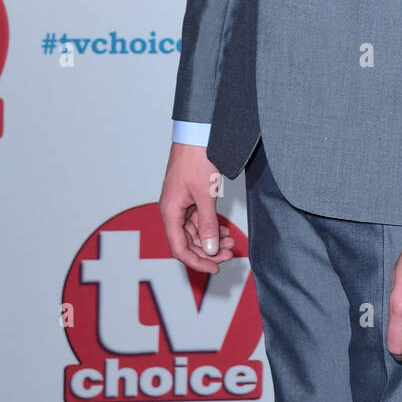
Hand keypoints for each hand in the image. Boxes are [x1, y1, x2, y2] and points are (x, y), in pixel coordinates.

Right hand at [159, 142, 234, 273]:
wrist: (197, 133)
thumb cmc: (197, 158)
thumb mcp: (205, 194)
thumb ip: (207, 224)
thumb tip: (209, 249)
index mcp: (170, 212)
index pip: (180, 248)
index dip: (197, 262)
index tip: (215, 268)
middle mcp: (173, 210)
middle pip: (188, 242)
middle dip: (208, 251)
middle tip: (230, 254)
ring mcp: (181, 204)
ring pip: (195, 232)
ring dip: (212, 239)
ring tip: (231, 242)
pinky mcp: (189, 197)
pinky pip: (198, 219)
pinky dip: (211, 226)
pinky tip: (224, 231)